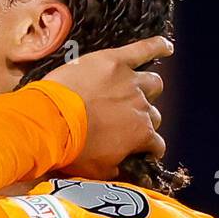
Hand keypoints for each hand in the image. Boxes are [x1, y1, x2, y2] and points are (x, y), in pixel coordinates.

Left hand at [44, 36, 171, 179]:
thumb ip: (115, 168)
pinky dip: (157, 47)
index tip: (145, 151)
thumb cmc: (72, 149)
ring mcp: (130, 81)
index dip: (151, 149)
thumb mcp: (96, 171)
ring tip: (142, 91)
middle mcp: (141, 106)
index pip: (156, 143)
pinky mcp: (116, 61)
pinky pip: (144, 49)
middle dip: (144, 120)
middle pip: (153, 113)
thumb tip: (120, 169)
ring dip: (148, 90)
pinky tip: (167, 47)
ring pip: (152, 84)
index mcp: (140, 134)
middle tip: (128, 122)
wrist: (51, 120)